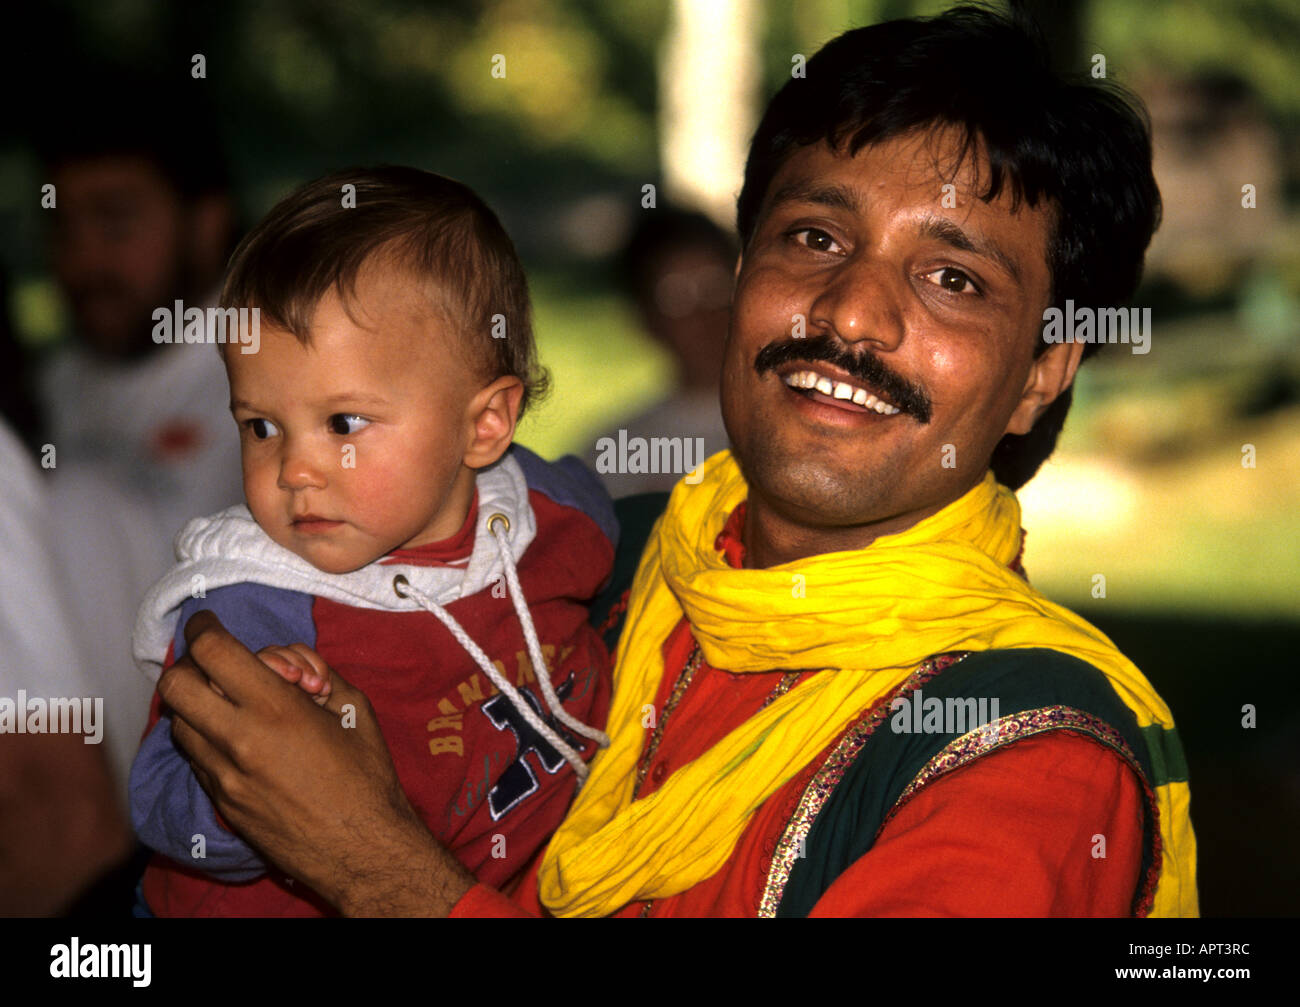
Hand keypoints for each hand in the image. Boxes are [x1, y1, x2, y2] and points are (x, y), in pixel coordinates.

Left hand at [158, 610, 474, 915]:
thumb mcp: (355, 710)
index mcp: (276, 710)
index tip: (207, 622)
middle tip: (215, 664)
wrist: (362, 850)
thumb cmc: (368, 777)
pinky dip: (207, 737)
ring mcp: (223, 777)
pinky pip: (196, 758)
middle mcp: (239, 741)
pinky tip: (240, 740)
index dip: (203, 627)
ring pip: (178, 723)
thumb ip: (318, 676)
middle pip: (176, 685)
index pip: (213, 651)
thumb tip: (291, 666)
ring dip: (197, 704)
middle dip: (190, 664)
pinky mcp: (221, 803)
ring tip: (232, 704)